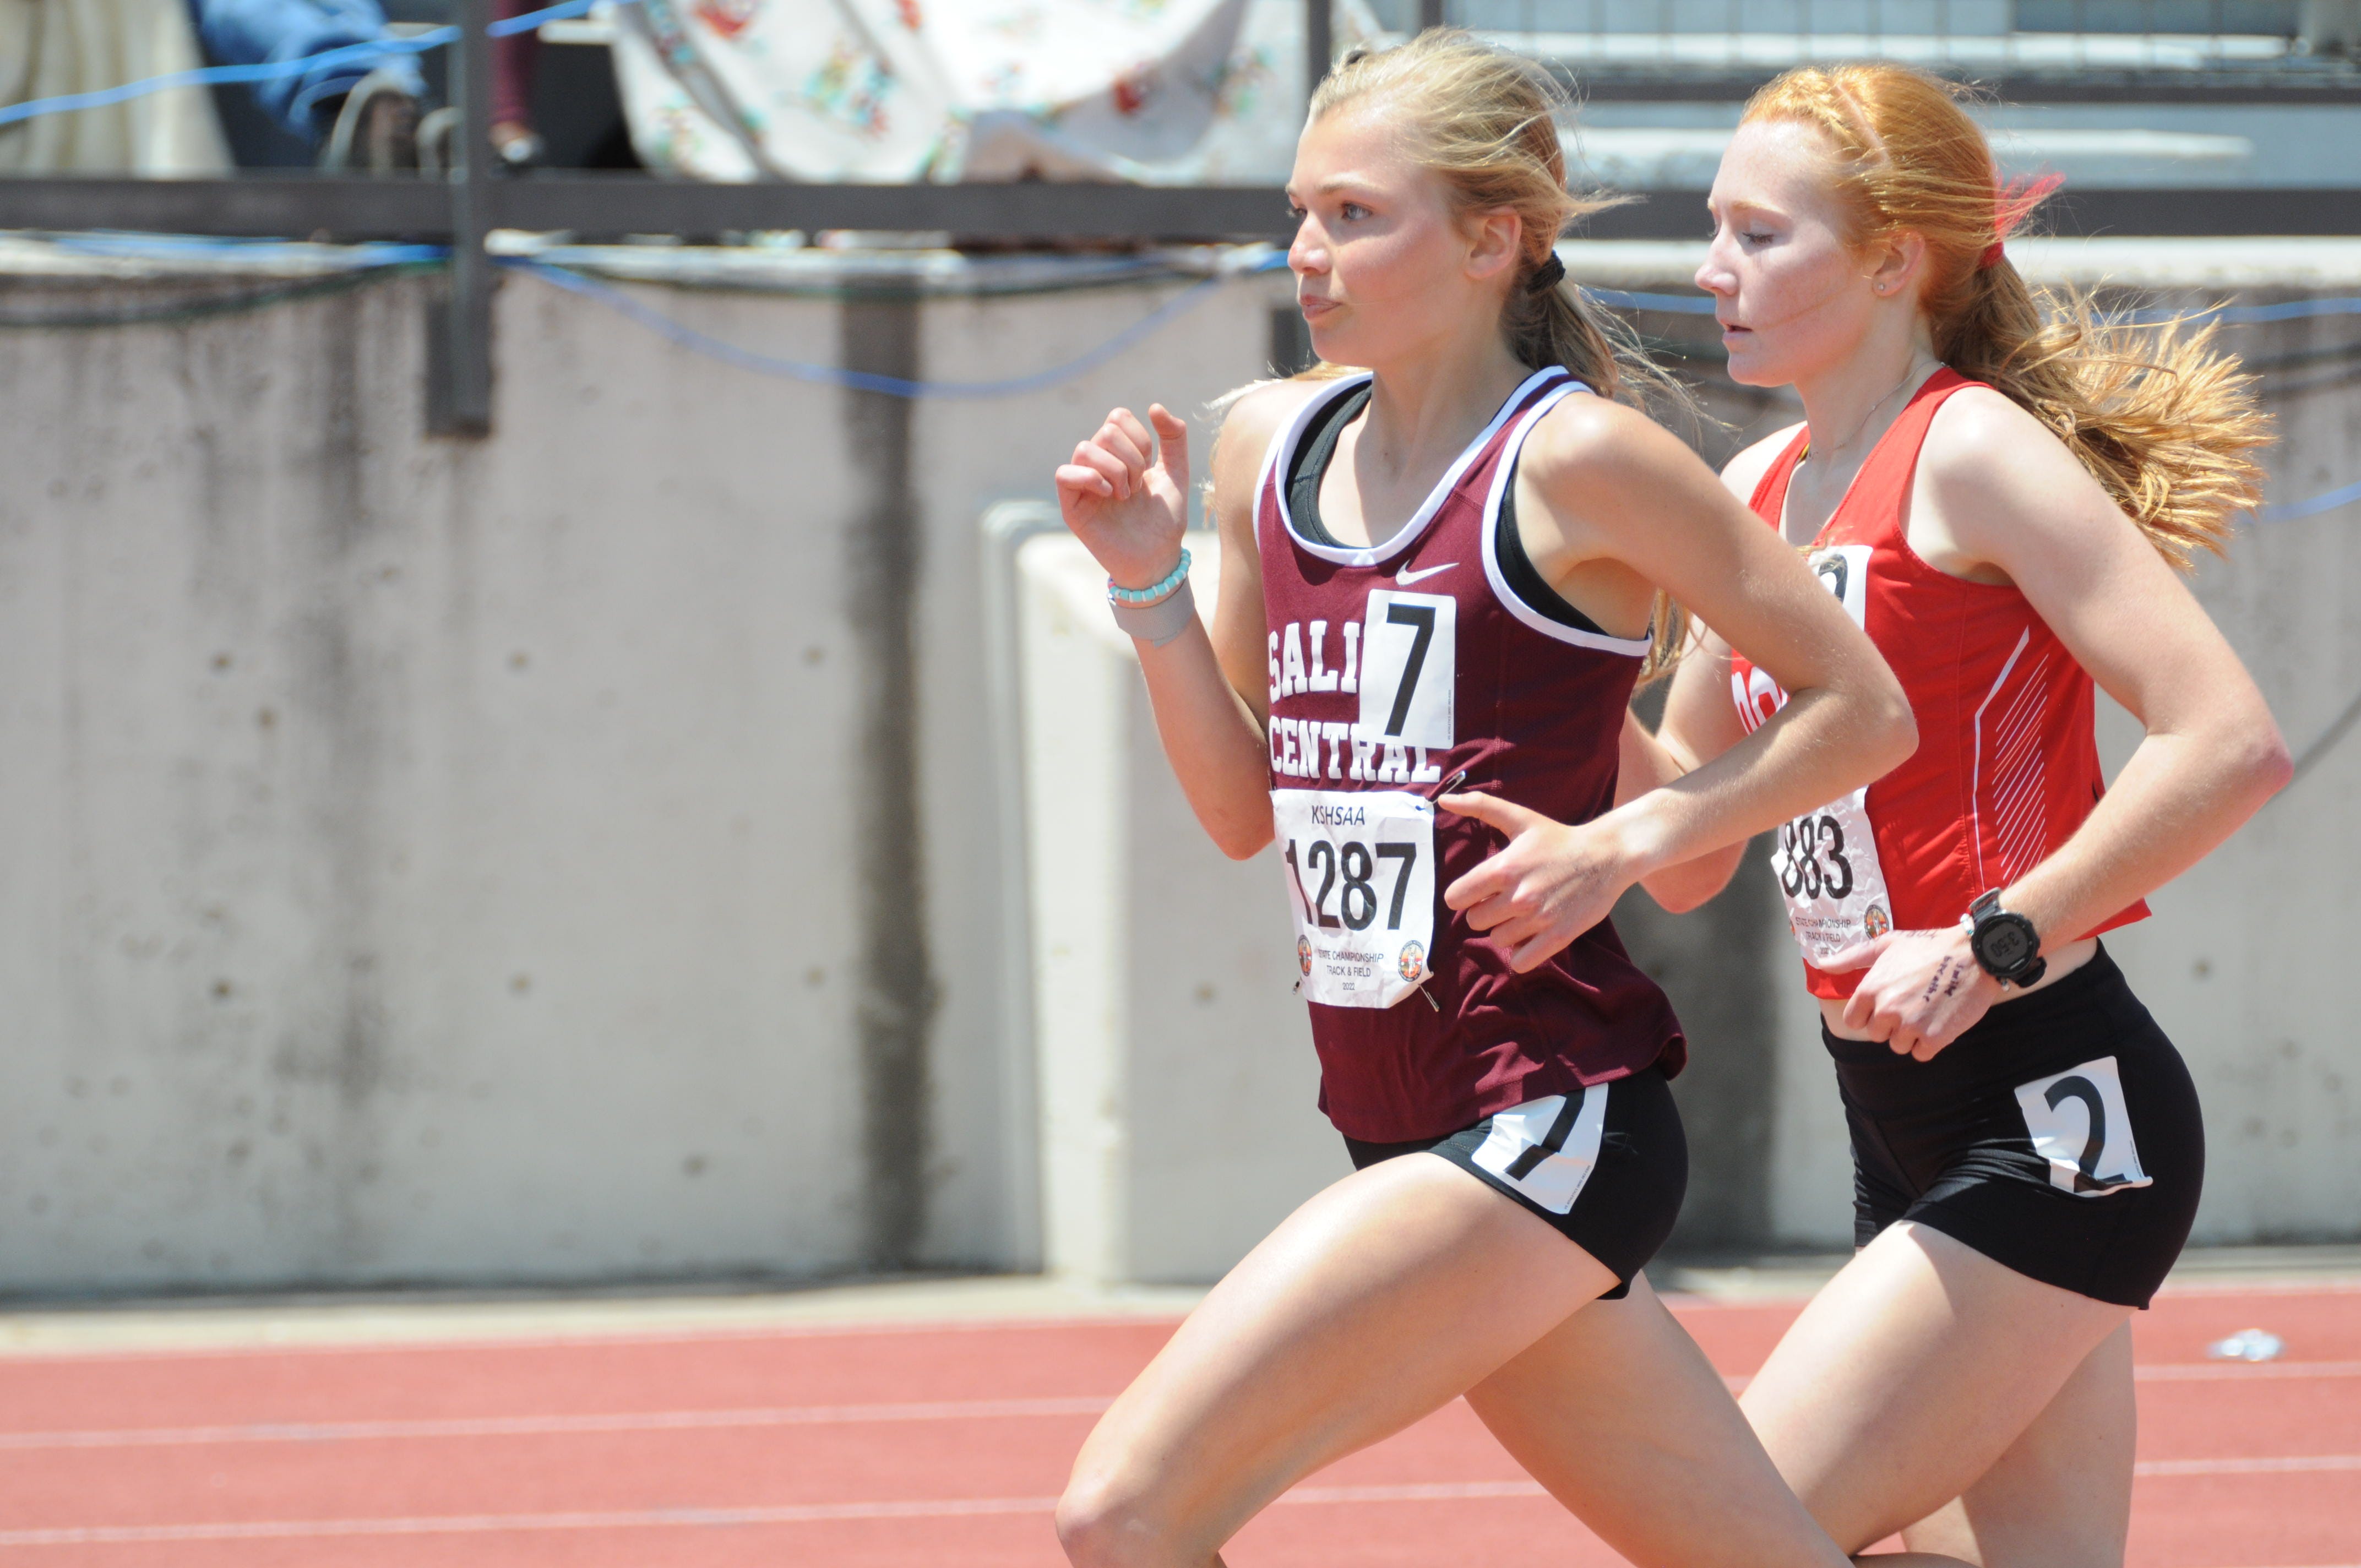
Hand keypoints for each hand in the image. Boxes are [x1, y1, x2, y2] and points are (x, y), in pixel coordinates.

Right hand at [1054, 404, 1190, 589]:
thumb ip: (1174, 438)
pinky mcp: (1071, 506)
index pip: (1117, 417)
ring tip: (1126, 495)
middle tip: (1138, 486)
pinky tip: (1110, 495)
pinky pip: (1064, 474)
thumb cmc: (1165, 520)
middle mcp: (1097, 464)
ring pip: (1085, 448)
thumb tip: (1154, 407)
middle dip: (1131, 458)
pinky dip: (1090, 478)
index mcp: (1118, 454)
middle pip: (1105, 431)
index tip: (1149, 467)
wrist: (1158, 558)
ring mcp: (1082, 484)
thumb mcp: (1177, 473)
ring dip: (1115, 470)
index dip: (1139, 437)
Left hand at [1440, 793, 1637, 971]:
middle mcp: (1518, 896)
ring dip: (1506, 929)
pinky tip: (1531, 936)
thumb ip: (1480, 806)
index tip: (1479, 890)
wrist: (1606, 856)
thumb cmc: (1558, 838)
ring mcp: (1538, 919)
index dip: (1465, 894)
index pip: (1456, 897)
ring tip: (1524, 912)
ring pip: (1498, 939)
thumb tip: (1443, 799)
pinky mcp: (1558, 937)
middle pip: (1475, 921)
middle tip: (1506, 899)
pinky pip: (1522, 961)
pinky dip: (1522, 953)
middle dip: (1486, 911)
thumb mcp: (1520, 818)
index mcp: (1503, 868)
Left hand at [1824, 927, 2002, 1060]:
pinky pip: (1921, 1054)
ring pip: (1899, 1046)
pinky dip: (1930, 1043)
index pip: (1854, 1021)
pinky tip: (1939, 1022)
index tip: (1885, 1006)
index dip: (1868, 1015)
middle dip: (1892, 1024)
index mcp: (1870, 990)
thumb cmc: (1929, 946)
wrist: (1974, 954)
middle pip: (1878, 1035)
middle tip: (1913, 1004)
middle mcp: (1886, 1010)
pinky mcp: (1935, 1038)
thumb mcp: (1886, 945)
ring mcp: (1910, 1026)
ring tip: (1928, 1010)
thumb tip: (1823, 965)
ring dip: (1912, 1035)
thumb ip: (1852, 958)